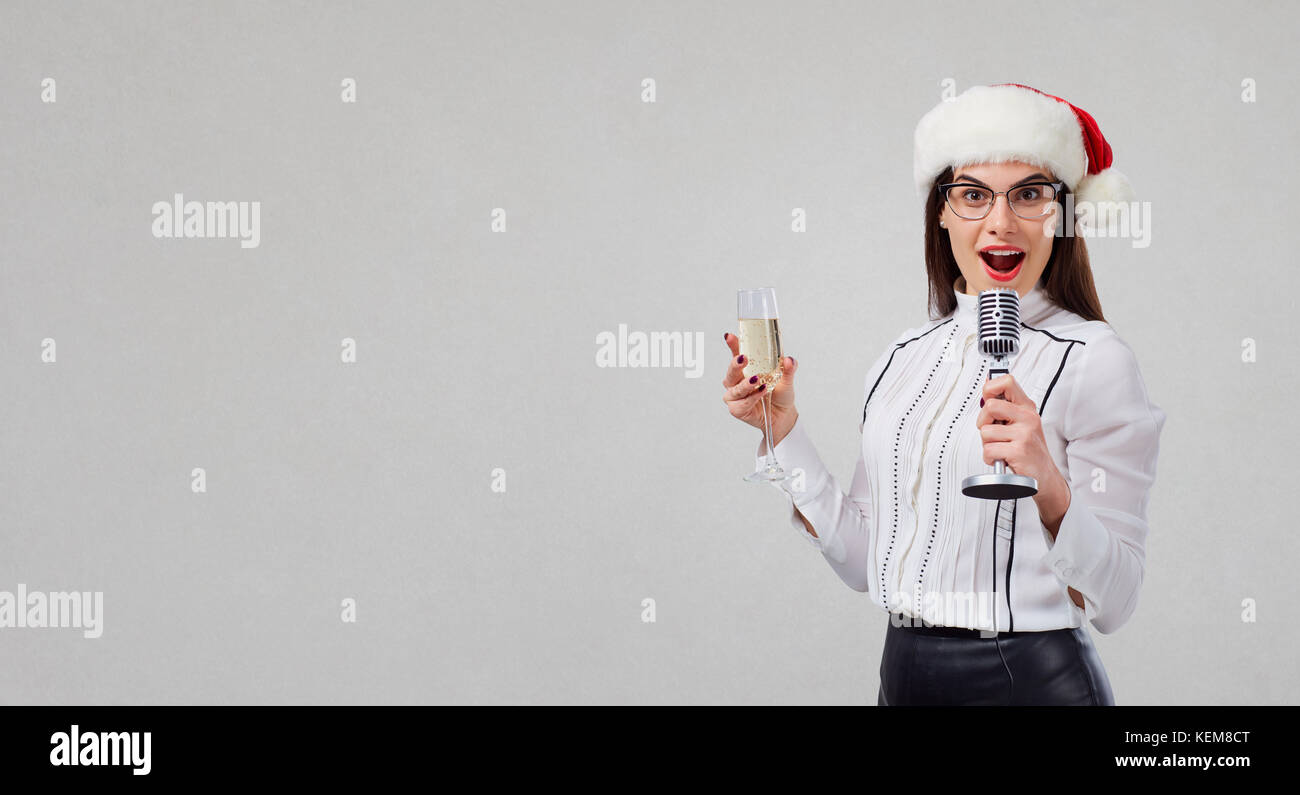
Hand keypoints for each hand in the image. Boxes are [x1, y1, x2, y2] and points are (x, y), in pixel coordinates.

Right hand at [721, 333, 797, 445]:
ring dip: (745, 384)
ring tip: (757, 380)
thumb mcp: (786, 378)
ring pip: (734, 389)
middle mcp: (736, 382)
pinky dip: (752, 398)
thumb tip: (789, 360)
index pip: (736, 354)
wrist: (783, 415)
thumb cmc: (780, 394)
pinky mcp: (737, 410)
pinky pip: (741, 404)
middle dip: (735, 365)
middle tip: (743, 359)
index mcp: (745, 369)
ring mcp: (735, 396)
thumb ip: (788, 368)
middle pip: (730, 372)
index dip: (732, 345)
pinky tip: (761, 393)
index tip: (730, 336)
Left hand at [975, 374, 1068, 507]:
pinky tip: (1001, 458)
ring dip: (987, 444)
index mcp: (1026, 408)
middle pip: (990, 405)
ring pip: (985, 431)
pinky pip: (988, 450)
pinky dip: (989, 458)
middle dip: (983, 421)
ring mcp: (1024, 433)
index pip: (1006, 382)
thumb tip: (986, 386)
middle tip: (992, 432)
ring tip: (1001, 448)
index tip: (988, 398)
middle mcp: (1027, 417)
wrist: (1044, 475)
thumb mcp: (1020, 423)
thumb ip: (1004, 406)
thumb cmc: (1028, 450)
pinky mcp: (1019, 450)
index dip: (990, 388)